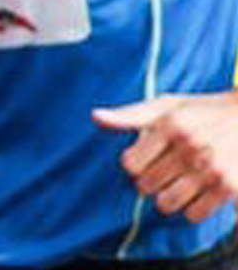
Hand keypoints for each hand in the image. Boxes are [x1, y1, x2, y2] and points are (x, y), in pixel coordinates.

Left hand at [95, 94, 237, 221]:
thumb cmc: (202, 111)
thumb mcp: (167, 106)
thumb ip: (130, 116)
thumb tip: (95, 117)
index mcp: (171, 125)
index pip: (130, 164)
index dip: (134, 165)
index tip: (146, 159)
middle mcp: (190, 146)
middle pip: (146, 186)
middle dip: (150, 183)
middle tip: (164, 173)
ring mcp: (212, 168)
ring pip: (167, 204)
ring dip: (168, 199)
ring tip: (177, 186)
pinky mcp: (231, 187)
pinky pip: (195, 215)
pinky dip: (192, 210)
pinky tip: (198, 194)